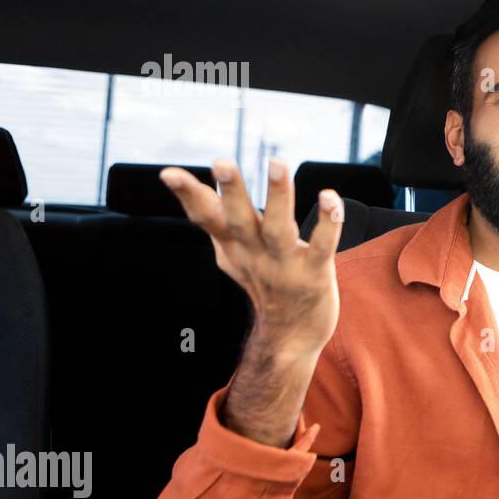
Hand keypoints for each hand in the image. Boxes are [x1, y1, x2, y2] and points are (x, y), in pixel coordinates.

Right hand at [160, 158, 343, 357]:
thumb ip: (213, 219)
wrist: (291, 337)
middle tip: (221, 162)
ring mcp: (285, 265)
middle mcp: (256, 254)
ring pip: (278, 228)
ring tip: (276, 163)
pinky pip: (323, 245)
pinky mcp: (315, 273)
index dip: (188, 196)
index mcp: (235, 246)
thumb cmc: (263, 284)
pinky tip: (330, 196)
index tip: (168, 173)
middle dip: (231, 191)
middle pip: (239, 220)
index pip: (207, 218)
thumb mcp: (232, 252)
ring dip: (278, 196)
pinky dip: (328, 221)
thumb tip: (185, 186)